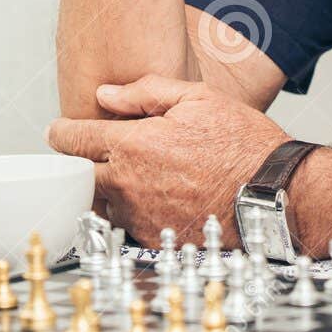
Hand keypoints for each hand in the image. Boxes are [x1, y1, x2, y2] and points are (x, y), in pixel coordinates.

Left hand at [46, 74, 290, 246]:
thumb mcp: (199, 99)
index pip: (74, 138)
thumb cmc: (243, 144)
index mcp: (134, 144)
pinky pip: (127, 224)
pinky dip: (133, 211)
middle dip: (78, 163)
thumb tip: (105, 95)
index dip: (61, 132)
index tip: (57, 131)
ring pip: (102, 201)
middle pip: (77, 174)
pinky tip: (155, 198)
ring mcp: (139, 215)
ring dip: (108, 188)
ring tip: (132, 176)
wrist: (274, 193)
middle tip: (88, 154)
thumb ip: (146, 92)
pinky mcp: (153, 239)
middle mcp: (128, 183)